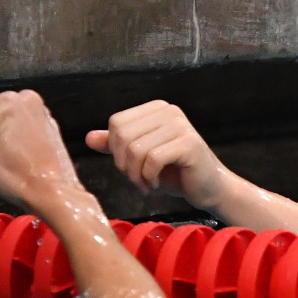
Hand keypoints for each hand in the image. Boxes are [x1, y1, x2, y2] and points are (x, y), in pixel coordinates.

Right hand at [0, 90, 82, 205]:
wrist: (54, 193)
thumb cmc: (20, 178)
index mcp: (7, 101)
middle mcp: (26, 99)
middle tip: (4, 157)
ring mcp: (40, 111)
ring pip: (3, 125)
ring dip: (4, 141)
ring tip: (16, 158)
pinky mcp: (48, 124)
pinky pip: (20, 130)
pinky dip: (19, 142)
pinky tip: (26, 157)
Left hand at [85, 101, 227, 209]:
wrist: (208, 188)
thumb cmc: (174, 172)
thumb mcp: (140, 158)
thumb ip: (116, 146)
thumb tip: (89, 138)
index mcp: (156, 109)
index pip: (116, 123)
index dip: (115, 150)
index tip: (129, 168)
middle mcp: (168, 111)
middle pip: (123, 134)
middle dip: (124, 164)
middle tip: (137, 180)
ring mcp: (180, 125)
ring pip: (136, 149)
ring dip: (136, 175)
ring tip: (147, 184)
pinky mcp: (189, 143)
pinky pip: (153, 160)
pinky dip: (150, 178)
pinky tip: (157, 184)